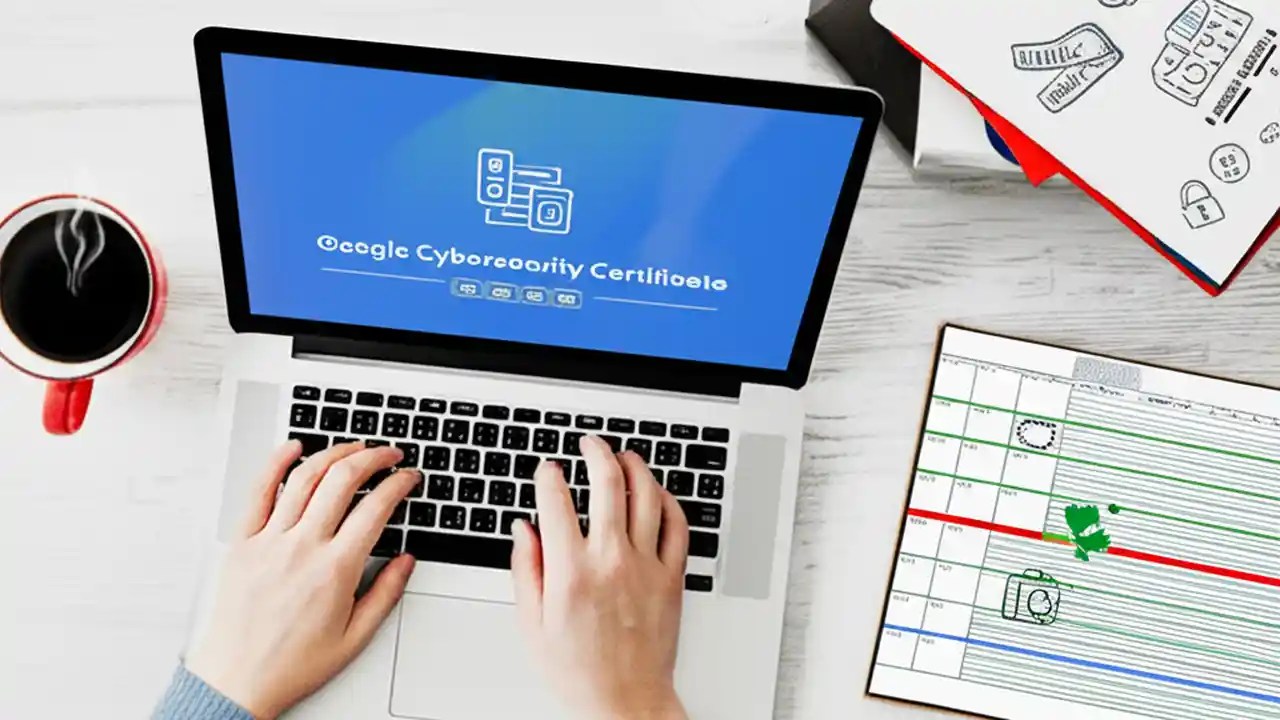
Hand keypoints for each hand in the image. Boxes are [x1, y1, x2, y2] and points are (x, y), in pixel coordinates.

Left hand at [186, 440, 420, 718]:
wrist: (237, 680)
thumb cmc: (292, 664)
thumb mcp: (355, 637)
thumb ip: (386, 593)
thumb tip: (406, 560)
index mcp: (335, 570)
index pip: (376, 508)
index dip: (399, 484)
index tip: (408, 477)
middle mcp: (303, 548)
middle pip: (344, 480)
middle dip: (374, 457)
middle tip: (388, 454)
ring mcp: (270, 540)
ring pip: (306, 477)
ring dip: (335, 453)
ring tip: (353, 447)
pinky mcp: (243, 542)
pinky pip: (260, 490)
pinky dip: (277, 462)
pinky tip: (293, 448)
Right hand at [512, 435, 690, 719]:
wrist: (624, 702)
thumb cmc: (578, 672)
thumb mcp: (532, 624)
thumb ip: (526, 570)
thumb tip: (524, 530)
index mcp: (571, 572)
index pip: (557, 502)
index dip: (549, 476)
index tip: (548, 469)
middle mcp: (611, 561)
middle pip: (608, 484)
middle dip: (595, 452)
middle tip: (589, 443)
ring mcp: (646, 566)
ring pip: (647, 496)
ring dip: (635, 467)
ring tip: (624, 456)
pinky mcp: (671, 577)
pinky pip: (676, 526)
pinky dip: (668, 501)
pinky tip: (657, 491)